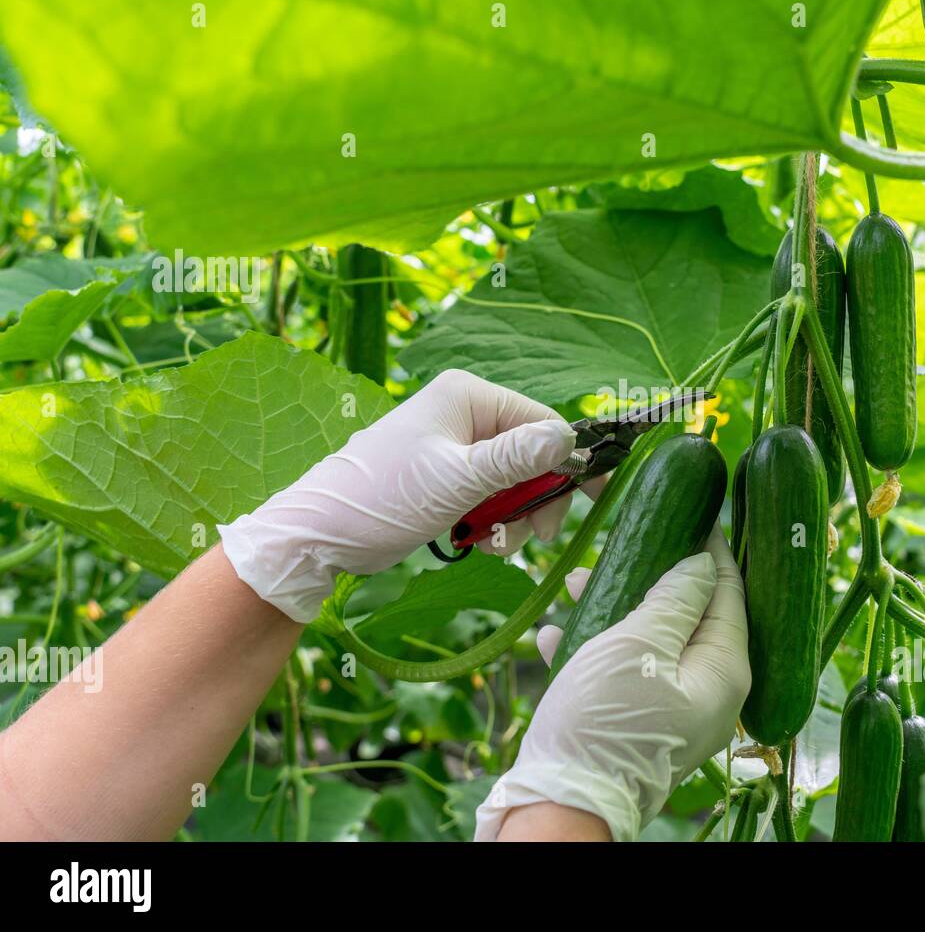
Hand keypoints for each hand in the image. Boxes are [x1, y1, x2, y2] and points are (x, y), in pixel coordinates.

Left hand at [219, 370, 576, 621]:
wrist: (319, 535)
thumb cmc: (384, 500)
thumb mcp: (458, 481)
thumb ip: (516, 459)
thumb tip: (570, 437)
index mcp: (468, 396)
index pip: (542, 421)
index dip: (567, 462)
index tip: (590, 502)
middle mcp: (464, 412)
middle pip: (531, 453)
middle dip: (533, 499)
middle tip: (533, 537)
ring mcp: (454, 444)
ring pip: (513, 480)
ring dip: (512, 517)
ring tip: (490, 544)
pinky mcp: (445, 475)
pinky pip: (489, 494)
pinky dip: (491, 521)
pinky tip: (474, 541)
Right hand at [476, 525, 749, 841]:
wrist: (562, 803)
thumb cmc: (605, 719)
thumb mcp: (639, 643)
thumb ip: (676, 598)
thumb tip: (704, 564)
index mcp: (724, 672)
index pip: (730, 596)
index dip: (712, 554)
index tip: (700, 515)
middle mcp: (709, 694)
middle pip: (688, 618)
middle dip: (651, 579)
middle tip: (623, 546)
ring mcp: (675, 713)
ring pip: (651, 643)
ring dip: (613, 610)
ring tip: (576, 584)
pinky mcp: (640, 727)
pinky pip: (625, 675)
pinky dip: (595, 652)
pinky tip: (556, 636)